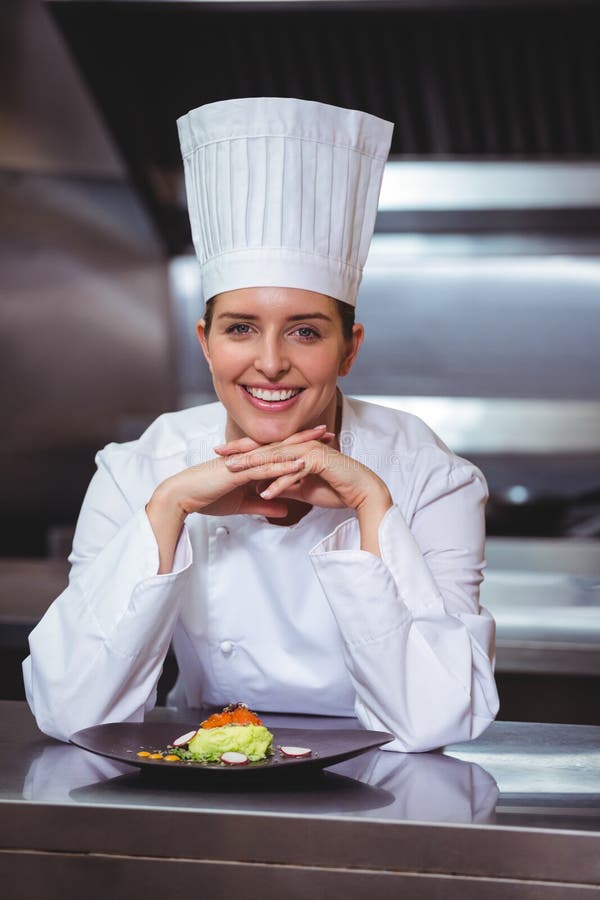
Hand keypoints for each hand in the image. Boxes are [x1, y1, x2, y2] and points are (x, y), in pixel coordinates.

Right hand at [151, 424, 334, 521]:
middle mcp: (249, 458)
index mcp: (249, 462)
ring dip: (301, 447)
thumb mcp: (242, 505)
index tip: (319, 442)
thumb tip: (284, 509)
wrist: (183, 497)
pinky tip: (301, 464)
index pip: (279, 451)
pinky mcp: (239, 472)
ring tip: (322, 442)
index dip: (298, 446)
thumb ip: (264, 504)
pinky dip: (284, 466)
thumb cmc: (206, 496)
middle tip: (328, 432)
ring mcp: (245, 463)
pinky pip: (265, 469)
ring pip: (278, 453)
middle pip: (282, 445)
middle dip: (305, 439)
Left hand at [222, 436, 391, 514]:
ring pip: (277, 457)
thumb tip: (267, 490)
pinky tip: (265, 493)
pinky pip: (294, 473)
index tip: (223, 455)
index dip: (244, 451)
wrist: (362, 493)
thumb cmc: (337, 489)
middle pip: (267, 449)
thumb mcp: (304, 490)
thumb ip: (287, 486)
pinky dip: (280, 483)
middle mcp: (302, 446)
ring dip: (254, 465)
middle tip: (219, 454)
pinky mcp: (320, 462)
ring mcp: (311, 452)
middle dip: (242, 452)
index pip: (266, 449)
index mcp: (298, 450)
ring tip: (234, 471)